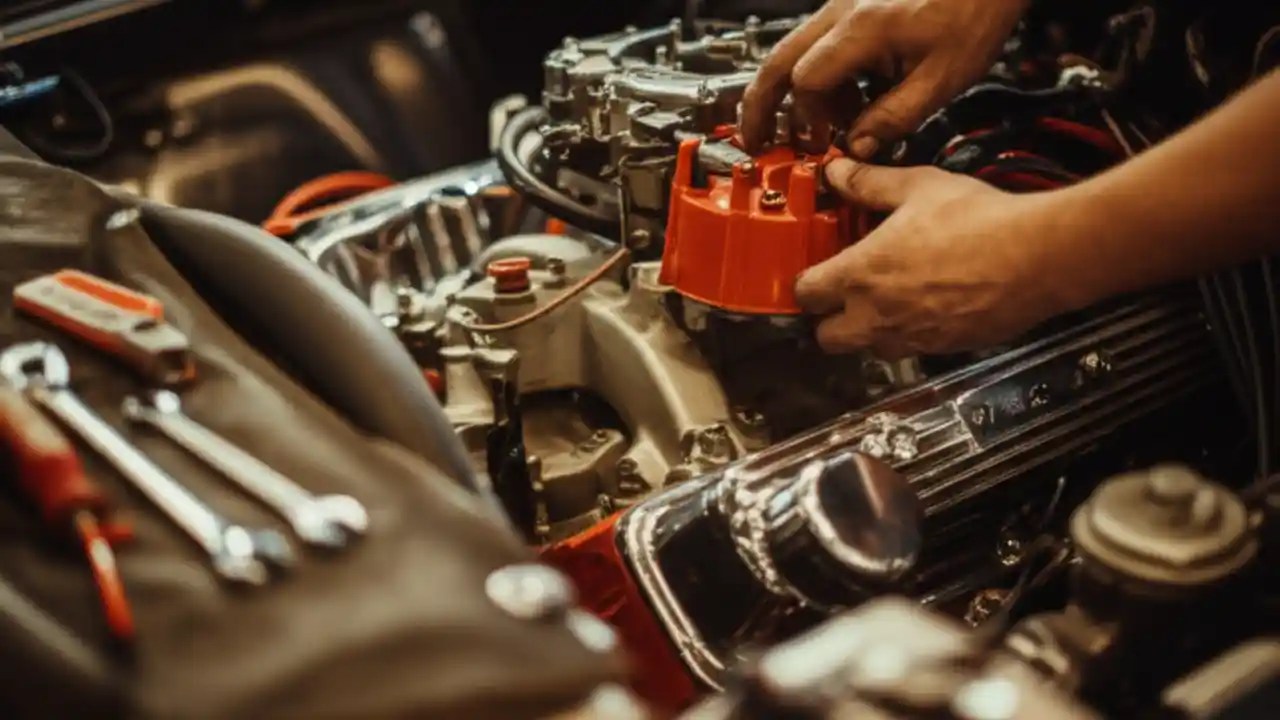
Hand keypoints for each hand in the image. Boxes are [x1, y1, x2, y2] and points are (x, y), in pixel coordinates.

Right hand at [741, 0, 1028, 156]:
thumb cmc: (975, 11)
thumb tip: (857, 149)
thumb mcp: (942, 79)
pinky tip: (847, 98)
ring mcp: (842, 5)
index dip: (810, 118)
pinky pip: (818, 45)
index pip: (807, 82)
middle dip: (759, 106)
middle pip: (776, 61)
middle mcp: (841, 11)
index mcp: (862, 29)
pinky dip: (819, 76)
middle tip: (754, 140)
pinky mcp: (853, 6)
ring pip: (793, 53)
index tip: (824, 142)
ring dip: (794, 94)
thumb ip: (894, 118)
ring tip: (814, 128)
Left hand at [796, 158, 1066, 356]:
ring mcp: (909, 338)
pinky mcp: (942, 349)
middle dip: (829, 319)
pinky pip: (909, 350)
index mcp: (861, 275)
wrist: (1037, 258)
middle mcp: (877, 316)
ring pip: (867, 348)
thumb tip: (838, 171)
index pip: (804, 294)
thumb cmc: (979, 221)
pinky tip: (927, 302)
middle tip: (845, 291)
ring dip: (867, 329)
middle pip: (826, 338)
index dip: (806, 282)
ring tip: (888, 297)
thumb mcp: (917, 187)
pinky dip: (907, 334)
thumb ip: (870, 183)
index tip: (816, 269)